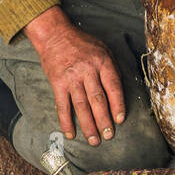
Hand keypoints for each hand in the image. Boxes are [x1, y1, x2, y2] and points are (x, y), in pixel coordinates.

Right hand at [24, 6, 124, 146]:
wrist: (55, 35)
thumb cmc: (82, 43)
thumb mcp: (103, 49)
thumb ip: (111, 69)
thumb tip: (118, 93)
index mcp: (102, 62)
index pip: (113, 87)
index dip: (118, 105)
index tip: (120, 119)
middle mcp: (87, 71)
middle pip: (98, 100)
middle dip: (104, 120)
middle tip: (108, 135)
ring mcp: (71, 78)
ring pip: (81, 106)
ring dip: (88, 125)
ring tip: (94, 140)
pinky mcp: (58, 83)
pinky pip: (62, 105)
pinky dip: (66, 121)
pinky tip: (70, 133)